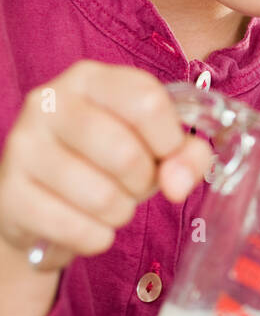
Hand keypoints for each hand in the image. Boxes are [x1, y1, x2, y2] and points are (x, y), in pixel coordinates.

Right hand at [0, 61, 212, 315]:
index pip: (148, 101)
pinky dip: (96, 237)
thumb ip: (187, 154)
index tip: (166, 155)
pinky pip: (76, 228)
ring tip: (110, 203)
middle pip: (127, 154)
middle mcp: (50, 103)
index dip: (170, 140)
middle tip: (135, 184)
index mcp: (90, 78)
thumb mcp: (154, 145)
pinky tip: (87, 224)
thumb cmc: (106, 161)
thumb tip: (179, 183)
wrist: (39, 198)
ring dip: (121, 212)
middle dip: (145, 183)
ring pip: (103, 197)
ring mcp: (22, 146)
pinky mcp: (8, 193)